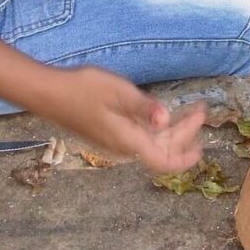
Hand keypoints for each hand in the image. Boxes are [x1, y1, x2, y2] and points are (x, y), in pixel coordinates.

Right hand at [47, 66, 204, 172]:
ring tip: (186, 112)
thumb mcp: (117, 92)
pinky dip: (155, 128)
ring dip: (171, 131)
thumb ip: (144, 107)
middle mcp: (123, 147)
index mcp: (128, 141)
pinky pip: (139, 137)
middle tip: (199, 111)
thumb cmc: (82, 89)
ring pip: (150, 143)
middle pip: (160, 150)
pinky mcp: (106, 133)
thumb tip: (165, 119)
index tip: (202, 147)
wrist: (47, 93)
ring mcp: (113, 141)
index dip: (185, 159)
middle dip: (184, 134)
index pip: (163, 161)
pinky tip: (158, 115)